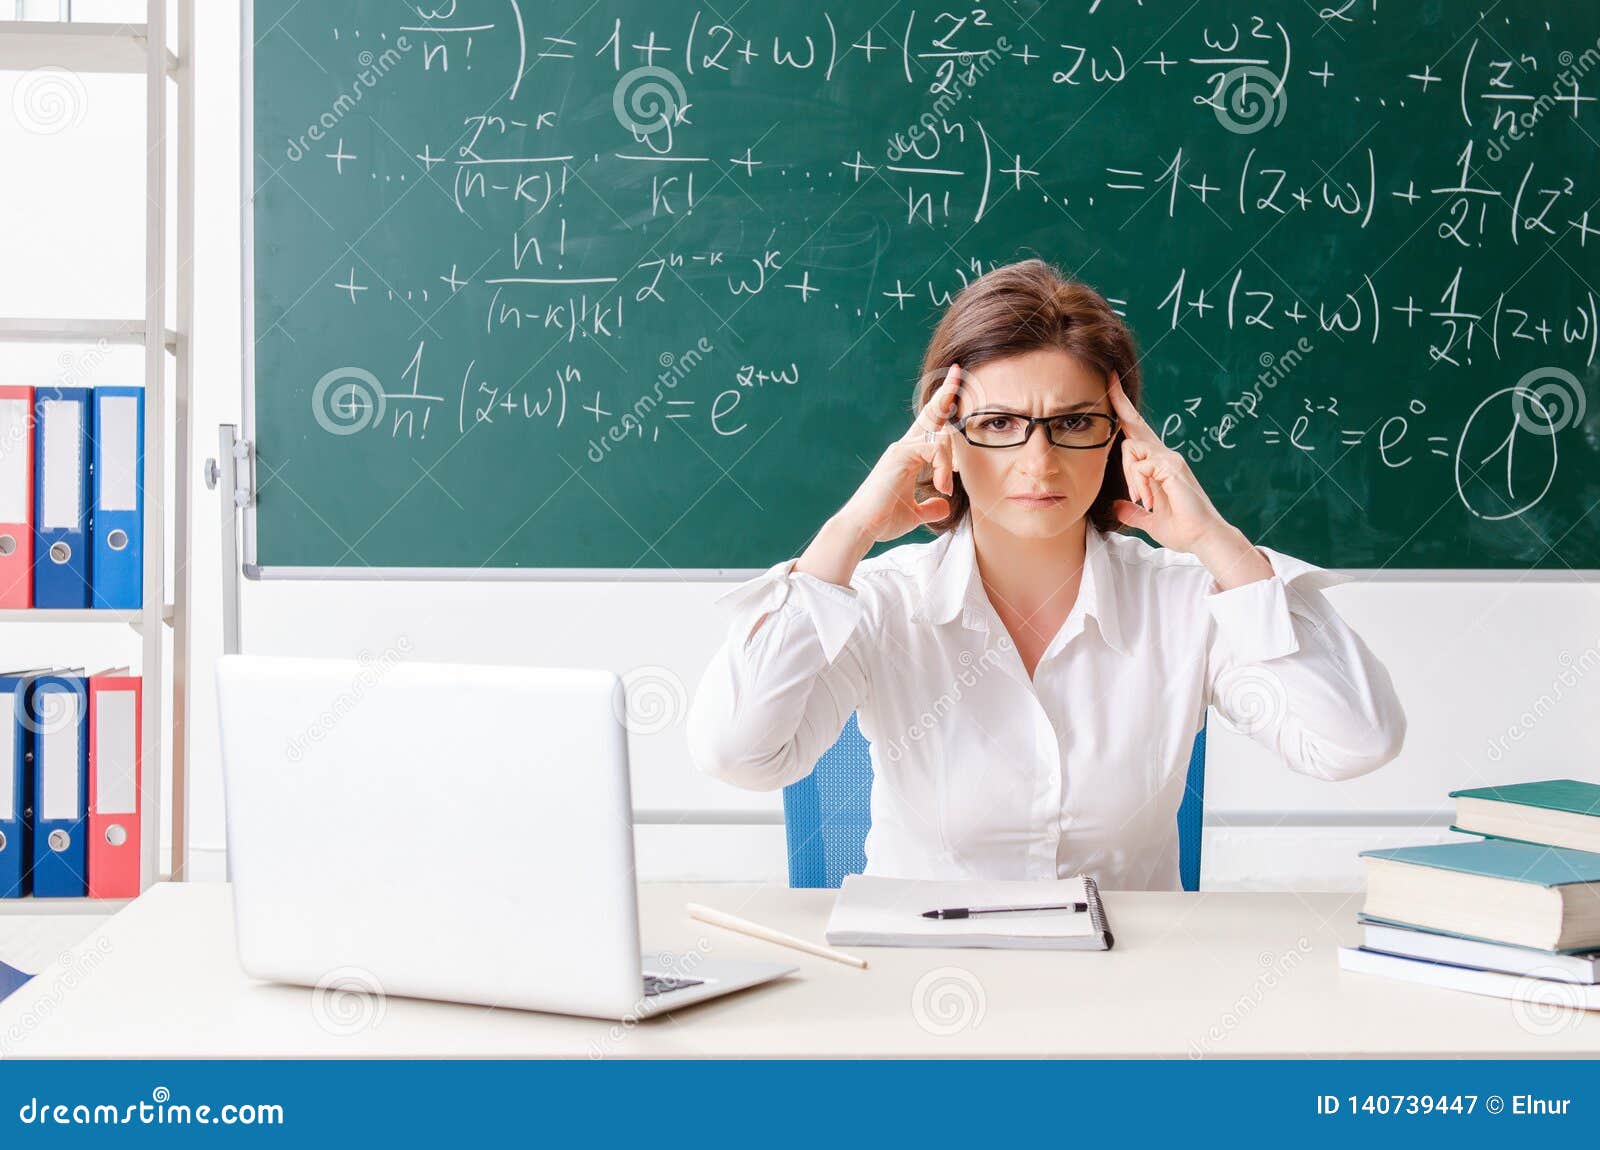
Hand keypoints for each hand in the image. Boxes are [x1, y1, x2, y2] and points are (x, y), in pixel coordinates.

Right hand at [836, 364, 960, 543]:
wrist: (861, 528)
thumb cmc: (882, 520)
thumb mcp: (914, 513)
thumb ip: (930, 506)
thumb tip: (944, 505)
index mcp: (907, 456)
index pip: (928, 426)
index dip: (941, 407)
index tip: (954, 387)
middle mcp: (903, 447)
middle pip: (930, 414)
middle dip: (946, 392)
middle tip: (959, 371)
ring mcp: (900, 450)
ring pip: (938, 436)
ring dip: (948, 460)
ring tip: (944, 488)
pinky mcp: (900, 456)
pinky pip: (932, 448)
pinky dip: (941, 465)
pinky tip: (941, 486)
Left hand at [1106, 371, 1236, 555]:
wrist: (1204, 539)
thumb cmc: (1182, 529)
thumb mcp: (1149, 520)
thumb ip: (1132, 511)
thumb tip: (1116, 507)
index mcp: (1159, 465)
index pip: (1136, 434)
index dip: (1122, 411)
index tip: (1110, 386)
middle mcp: (1165, 456)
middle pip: (1134, 427)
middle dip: (1119, 402)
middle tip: (1110, 378)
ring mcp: (1170, 459)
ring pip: (1132, 450)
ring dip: (1131, 478)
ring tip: (1144, 500)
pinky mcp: (1172, 467)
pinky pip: (1142, 465)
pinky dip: (1139, 484)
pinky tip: (1150, 500)